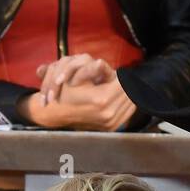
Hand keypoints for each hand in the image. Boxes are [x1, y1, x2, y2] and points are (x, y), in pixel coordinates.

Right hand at [19, 62, 136, 131]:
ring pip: (131, 102)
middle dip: (125, 85)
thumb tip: (101, 62)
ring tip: (117, 89)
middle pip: (129, 93)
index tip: (115, 74)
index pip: (124, 83)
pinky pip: (128, 112)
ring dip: (127, 94)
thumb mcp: (75, 77)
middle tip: (117, 80)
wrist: (59, 114)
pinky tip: (118, 99)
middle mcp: (109, 114)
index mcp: (102, 100)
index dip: (121, 76)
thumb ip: (90, 69)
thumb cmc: (66, 94)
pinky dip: (126, 104)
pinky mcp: (112, 128)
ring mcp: (111, 123)